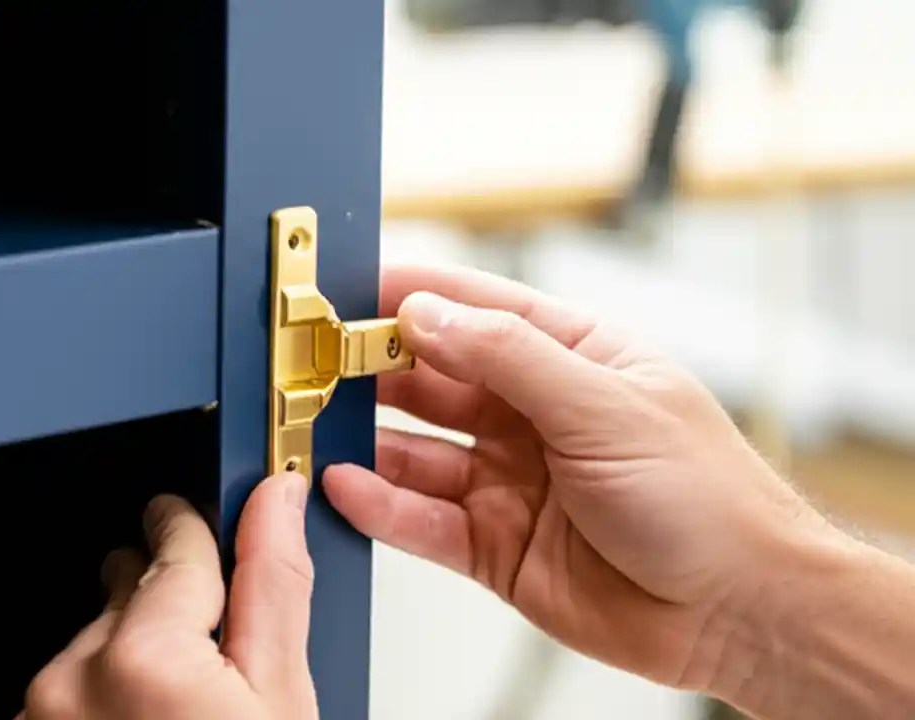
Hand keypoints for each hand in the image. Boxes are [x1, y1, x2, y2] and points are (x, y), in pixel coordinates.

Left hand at [20, 473, 317, 719]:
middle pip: (125, 598)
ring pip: (93, 651)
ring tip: (176, 714)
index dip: (191, 527)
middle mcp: (68, 683)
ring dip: (130, 667)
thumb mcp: (279, 701)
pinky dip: (101, 705)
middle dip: (165, 612)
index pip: (173, 546)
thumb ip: (272, 590)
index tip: (188, 516)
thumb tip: (276, 500)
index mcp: (142, 658)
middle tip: (210, 657)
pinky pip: (66, 697)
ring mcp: (35, 716)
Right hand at [323, 265, 842, 691]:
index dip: (414, 296)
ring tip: (317, 429)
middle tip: (318, 363)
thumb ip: (510, 358)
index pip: (479, 311)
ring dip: (367, 440)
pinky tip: (347, 487)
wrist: (741, 613)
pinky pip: (423, 519)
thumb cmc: (707, 498)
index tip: (351, 291)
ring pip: (417, 450)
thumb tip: (428, 313)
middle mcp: (534, 416)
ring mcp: (510, 481)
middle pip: (434, 379)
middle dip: (375, 369)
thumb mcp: (605, 406)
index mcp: (572, 359)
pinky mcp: (495, 545)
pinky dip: (382, 504)